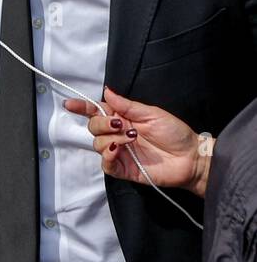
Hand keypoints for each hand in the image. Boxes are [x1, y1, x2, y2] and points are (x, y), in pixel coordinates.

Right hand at [63, 86, 210, 196]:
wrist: (191, 157)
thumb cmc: (175, 133)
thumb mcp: (151, 113)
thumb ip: (127, 105)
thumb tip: (106, 91)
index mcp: (122, 119)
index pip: (97, 112)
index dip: (82, 108)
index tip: (70, 104)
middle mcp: (117, 135)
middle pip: (93, 128)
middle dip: (101, 124)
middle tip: (119, 125)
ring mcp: (120, 153)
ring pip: (98, 145)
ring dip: (110, 139)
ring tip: (131, 139)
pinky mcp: (124, 169)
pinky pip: (106, 164)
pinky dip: (108, 156)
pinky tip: (118, 150)